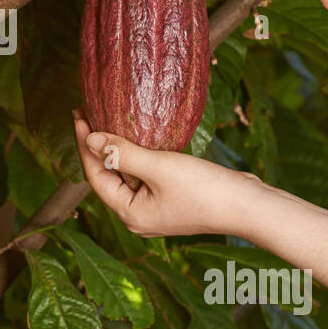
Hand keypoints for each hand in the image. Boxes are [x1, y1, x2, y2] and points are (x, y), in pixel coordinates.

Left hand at [74, 116, 266, 236]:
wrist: (249, 206)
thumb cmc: (204, 190)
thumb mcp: (159, 167)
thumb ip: (123, 153)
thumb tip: (90, 139)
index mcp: (129, 214)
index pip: (95, 175)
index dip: (84, 144)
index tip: (78, 115)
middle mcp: (138, 216)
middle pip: (108, 176)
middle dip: (98, 145)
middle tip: (89, 113)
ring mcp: (156, 209)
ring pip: (128, 175)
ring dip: (118, 149)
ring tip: (108, 119)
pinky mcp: (172, 199)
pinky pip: (146, 175)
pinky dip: (138, 156)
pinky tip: (138, 137)